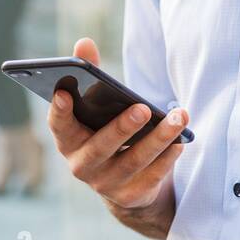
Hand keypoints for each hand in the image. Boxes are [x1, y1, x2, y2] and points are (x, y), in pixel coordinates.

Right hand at [46, 36, 189, 212]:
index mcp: (69, 140)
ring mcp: (106, 184)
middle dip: (122, 127)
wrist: (125, 183)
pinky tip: (181, 140)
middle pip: (101, 146)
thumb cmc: (108, 132)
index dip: (59, 111)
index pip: (59, 126)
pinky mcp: (131, 196)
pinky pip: (152, 176)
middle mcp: (82, 165)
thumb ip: (92, 76)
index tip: (64, 92)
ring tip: (178, 117)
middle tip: (142, 108)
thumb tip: (84, 42)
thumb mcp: (98, 108)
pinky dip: (168, 157)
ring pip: (134, 161)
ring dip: (158, 138)